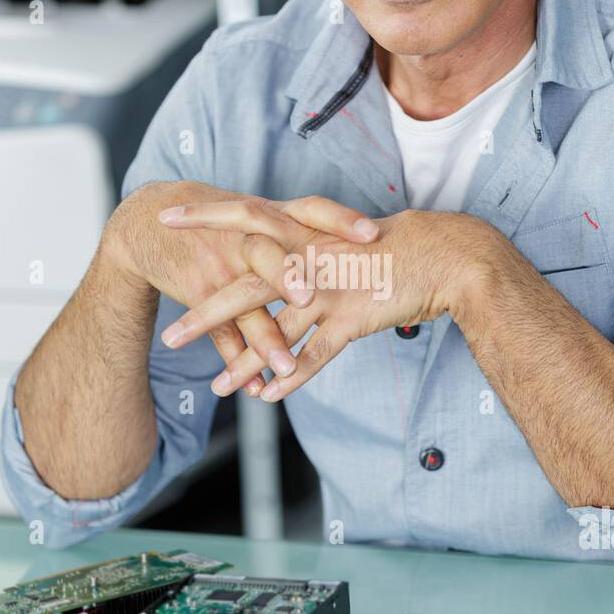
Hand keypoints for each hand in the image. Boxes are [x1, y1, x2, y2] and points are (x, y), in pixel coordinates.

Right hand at [103, 182, 379, 392]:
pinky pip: (220, 333)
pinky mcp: (198, 292)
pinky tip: (256, 389)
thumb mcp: (264, 214)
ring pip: (243, 305)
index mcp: (273, 216)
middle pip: (267, 254)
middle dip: (286, 274)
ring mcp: (220, 267)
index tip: (372, 234)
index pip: (311, 209)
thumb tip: (373, 242)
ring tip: (284, 368)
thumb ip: (311, 230)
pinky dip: (237, 361)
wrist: (152, 223)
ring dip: (263, 338)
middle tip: (310, 296)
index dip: (340, 220)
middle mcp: (247, 238)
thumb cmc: (225, 223)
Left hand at [155, 202, 475, 399]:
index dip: (205, 217)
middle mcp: (311, 258)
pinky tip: (269, 396)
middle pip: (246, 287)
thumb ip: (306, 250)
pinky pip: (315, 354)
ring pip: (276, 329)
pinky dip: (292, 377)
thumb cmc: (394, 246)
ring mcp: (331, 290)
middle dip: (205, 314)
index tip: (167, 218)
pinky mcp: (353, 319)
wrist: (446, 254)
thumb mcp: (342, 240)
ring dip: (245, 362)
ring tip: (216, 388)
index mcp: (305, 231)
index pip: (245, 216)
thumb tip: (277, 259)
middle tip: (171, 338)